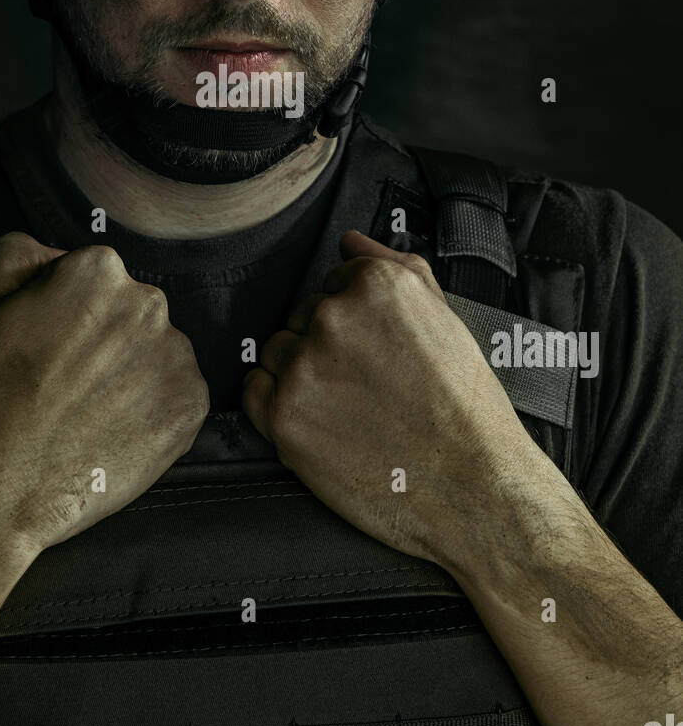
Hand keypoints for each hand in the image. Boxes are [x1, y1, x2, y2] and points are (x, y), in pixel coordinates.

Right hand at [0, 232, 208, 552]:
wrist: (2, 480)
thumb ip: (21, 253)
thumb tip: (52, 250)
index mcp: (99, 270)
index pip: (98, 278)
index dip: (72, 312)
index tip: (57, 342)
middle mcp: (147, 304)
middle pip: (132, 313)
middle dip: (108, 339)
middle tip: (70, 379)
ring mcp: (173, 356)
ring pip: (157, 353)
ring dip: (133, 374)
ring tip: (90, 408)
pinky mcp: (190, 404)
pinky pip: (179, 396)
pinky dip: (154, 411)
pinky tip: (115, 426)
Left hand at [242, 229, 528, 564]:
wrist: (472, 485)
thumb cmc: (464, 404)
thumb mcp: (442, 314)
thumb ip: (391, 264)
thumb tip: (348, 239)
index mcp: (373, 285)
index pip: (332, 285)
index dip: (355, 323)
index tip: (376, 353)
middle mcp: (333, 317)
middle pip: (301, 318)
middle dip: (326, 347)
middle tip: (367, 386)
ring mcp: (304, 368)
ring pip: (275, 352)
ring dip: (300, 374)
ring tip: (349, 407)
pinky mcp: (283, 417)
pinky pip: (253, 391)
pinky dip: (275, 404)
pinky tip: (320, 422)